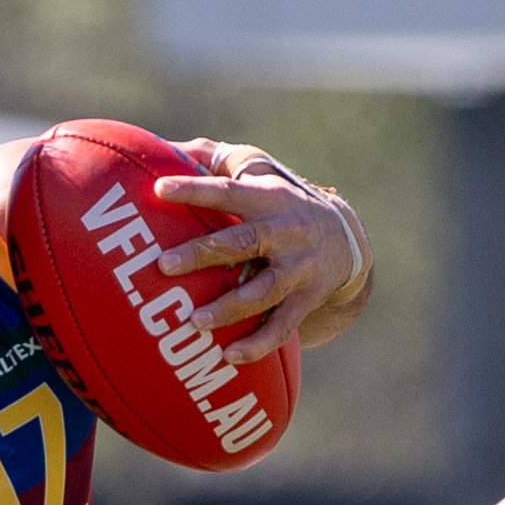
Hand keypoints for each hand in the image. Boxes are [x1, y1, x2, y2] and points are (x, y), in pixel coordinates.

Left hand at [155, 141, 367, 364]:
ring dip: (229, 307)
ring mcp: (298, 268)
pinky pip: (282, 328)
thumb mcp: (257, 170)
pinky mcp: (306, 300)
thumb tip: (162, 147)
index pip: (228, 191)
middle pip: (242, 242)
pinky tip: (230, 357)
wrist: (345, 239)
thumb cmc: (280, 201)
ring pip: (262, 290)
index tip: (159, 190)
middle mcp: (285, 231)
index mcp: (268, 197)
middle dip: (203, 253)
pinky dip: (258, 345)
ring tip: (195, 322)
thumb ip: (213, 158)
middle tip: (164, 266)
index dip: (195, 190)